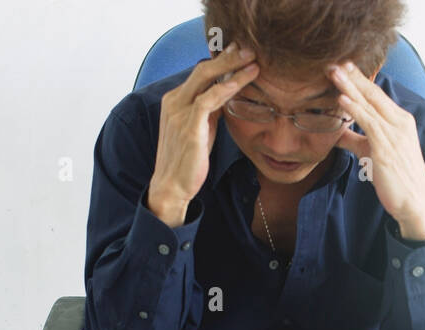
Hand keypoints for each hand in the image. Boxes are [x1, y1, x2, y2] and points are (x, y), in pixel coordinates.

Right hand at [145, 42, 258, 224]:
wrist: (172, 186)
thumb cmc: (188, 160)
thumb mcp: (200, 130)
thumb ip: (209, 111)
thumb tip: (224, 97)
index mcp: (175, 101)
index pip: (199, 73)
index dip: (220, 62)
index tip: (239, 53)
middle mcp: (174, 101)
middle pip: (202, 69)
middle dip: (227, 56)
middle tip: (249, 48)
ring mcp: (179, 112)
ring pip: (206, 78)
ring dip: (231, 67)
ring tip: (252, 61)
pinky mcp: (189, 126)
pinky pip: (209, 99)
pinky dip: (227, 88)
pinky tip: (242, 82)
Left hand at [328, 61, 424, 239]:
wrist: (415, 203)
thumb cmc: (396, 180)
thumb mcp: (373, 154)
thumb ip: (356, 140)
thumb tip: (338, 132)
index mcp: (399, 121)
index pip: (377, 95)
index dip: (359, 80)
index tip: (343, 66)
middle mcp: (399, 123)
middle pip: (373, 93)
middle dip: (353, 77)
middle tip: (335, 62)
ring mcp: (394, 134)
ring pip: (369, 105)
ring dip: (350, 87)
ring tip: (334, 73)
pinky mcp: (386, 148)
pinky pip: (368, 124)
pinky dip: (355, 110)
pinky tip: (342, 99)